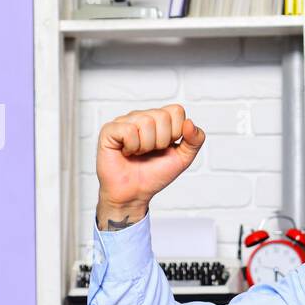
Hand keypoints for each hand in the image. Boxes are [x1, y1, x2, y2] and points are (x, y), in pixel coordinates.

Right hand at [96, 104, 205, 228]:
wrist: (135, 193)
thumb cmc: (155, 174)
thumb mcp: (183, 158)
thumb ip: (195, 140)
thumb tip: (189, 122)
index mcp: (159, 120)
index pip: (176, 110)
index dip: (176, 132)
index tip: (167, 147)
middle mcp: (142, 116)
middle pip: (162, 116)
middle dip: (161, 142)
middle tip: (151, 152)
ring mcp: (125, 121)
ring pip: (146, 122)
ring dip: (146, 146)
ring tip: (138, 153)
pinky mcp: (110, 130)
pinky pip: (128, 130)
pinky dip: (132, 147)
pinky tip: (127, 152)